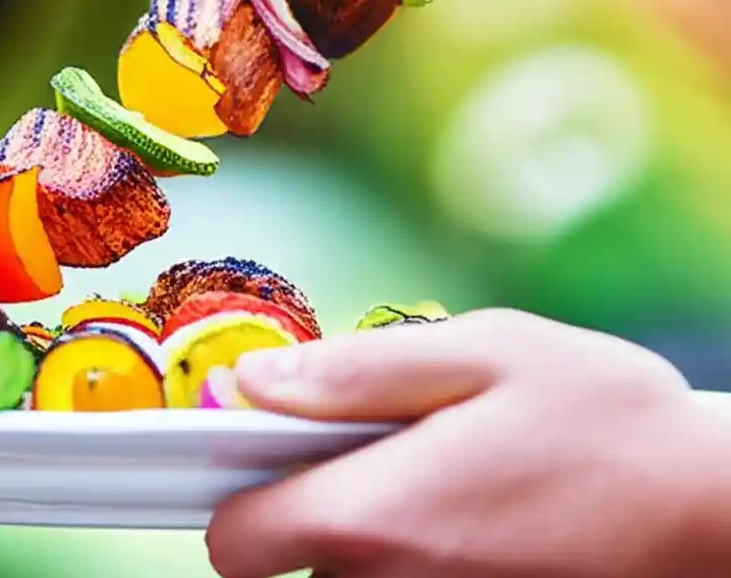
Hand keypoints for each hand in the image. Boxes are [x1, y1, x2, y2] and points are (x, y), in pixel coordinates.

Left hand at [205, 309, 730, 577]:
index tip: (254, 448)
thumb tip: (247, 382)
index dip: (229, 492)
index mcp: (378, 518)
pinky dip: (417, 554)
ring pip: (347, 576)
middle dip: (315, 495)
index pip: (232, 542)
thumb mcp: (482, 354)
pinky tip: (476, 516)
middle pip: (292, 556)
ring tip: (451, 475)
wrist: (724, 516)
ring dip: (373, 526)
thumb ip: (349, 374)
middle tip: (387, 441)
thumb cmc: (612, 425)